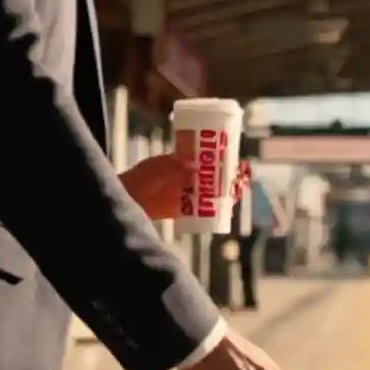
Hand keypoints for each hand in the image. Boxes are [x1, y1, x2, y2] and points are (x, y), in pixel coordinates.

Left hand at [120, 155, 252, 220]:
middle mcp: (191, 177)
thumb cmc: (140, 177)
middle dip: (233, 175)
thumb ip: (173, 166)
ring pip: (215, 193)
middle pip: (218, 175)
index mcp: (186, 162)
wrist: (126, 197)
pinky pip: (205, 211)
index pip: (211, 157)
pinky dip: (217, 209)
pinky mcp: (185, 211)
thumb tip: (194, 166)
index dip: (226, 158)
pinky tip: (227, 207)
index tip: (237, 159)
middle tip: (242, 176)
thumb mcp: (157, 167)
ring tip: (238, 190)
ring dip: (229, 191)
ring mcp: (189, 194)